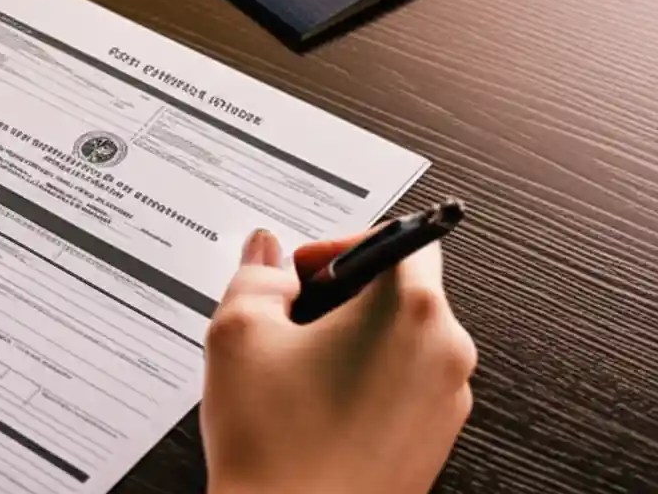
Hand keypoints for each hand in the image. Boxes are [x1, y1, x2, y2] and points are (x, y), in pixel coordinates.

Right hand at [201, 229, 476, 493]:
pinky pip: (403, 386)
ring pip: (400, 340)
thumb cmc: (276, 446)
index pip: (397, 237)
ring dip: (351, 340)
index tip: (305, 272)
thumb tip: (266, 254)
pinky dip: (363, 383)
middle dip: (341, 297)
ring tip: (295, 371)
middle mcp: (444, 354)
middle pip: (399, 290)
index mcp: (410, 312)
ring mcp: (446, 402)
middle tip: (289, 322)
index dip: (338, 244)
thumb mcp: (239, 331)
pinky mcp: (434, 440)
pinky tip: (314, 406)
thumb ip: (256, 274)